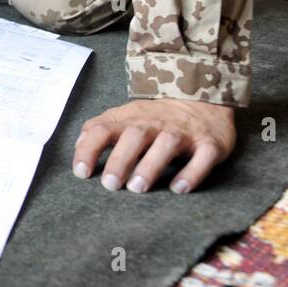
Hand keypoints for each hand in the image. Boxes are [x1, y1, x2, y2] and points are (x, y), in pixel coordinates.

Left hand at [73, 98, 236, 193]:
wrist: (202, 97)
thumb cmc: (155, 116)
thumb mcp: (125, 116)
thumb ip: (100, 128)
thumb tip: (77, 147)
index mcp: (130, 119)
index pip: (102, 129)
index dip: (89, 149)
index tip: (81, 172)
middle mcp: (155, 124)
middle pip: (134, 136)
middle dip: (120, 160)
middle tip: (110, 184)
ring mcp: (183, 133)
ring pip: (166, 145)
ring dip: (151, 166)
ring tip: (137, 187)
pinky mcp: (210, 144)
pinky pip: (203, 157)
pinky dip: (192, 173)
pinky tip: (179, 188)